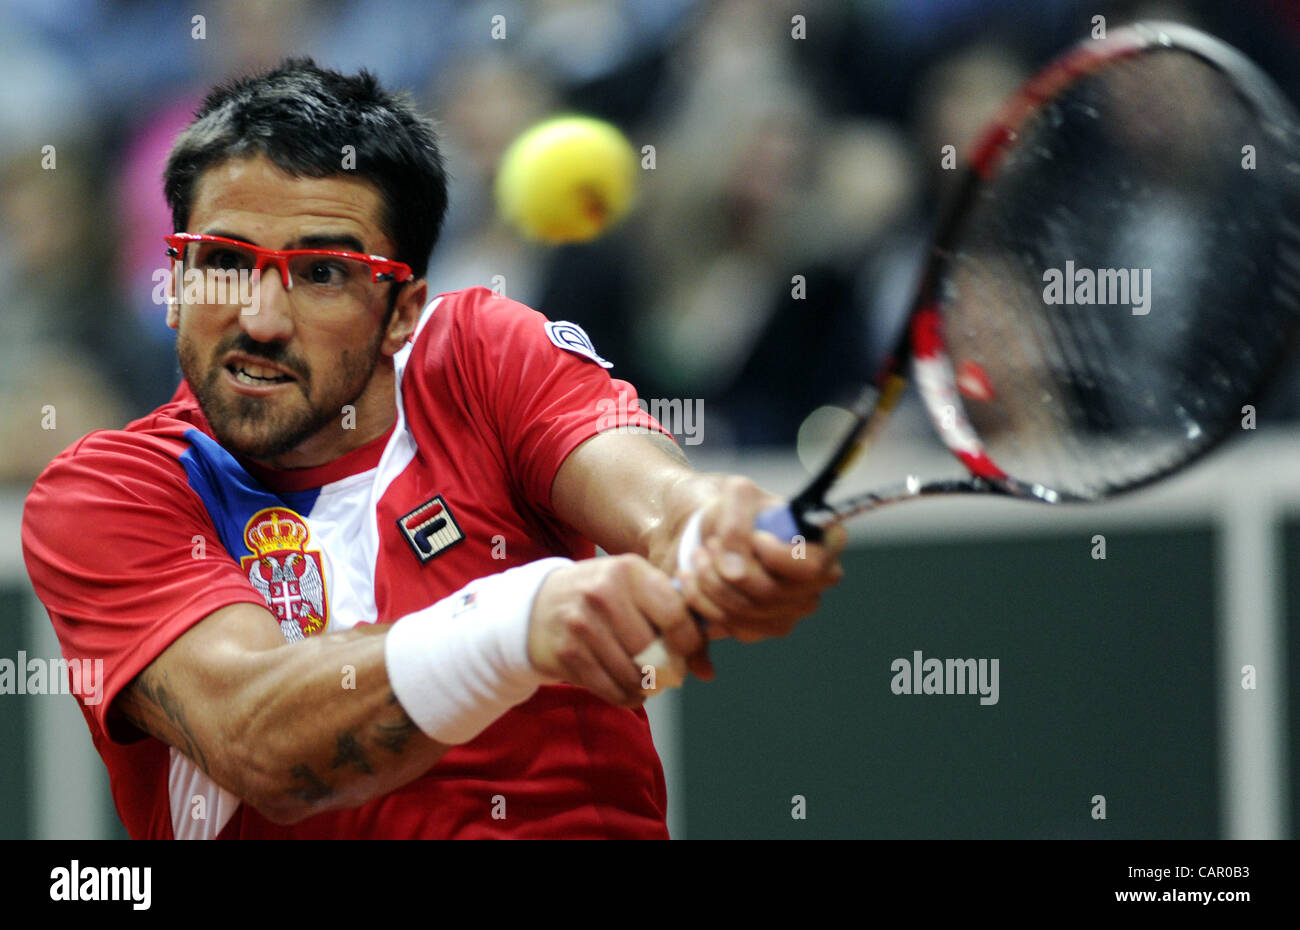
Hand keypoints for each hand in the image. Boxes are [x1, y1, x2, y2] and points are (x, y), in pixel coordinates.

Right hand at [526, 554, 707, 705]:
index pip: (674, 613)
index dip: (689, 641)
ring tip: (645, 679)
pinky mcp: (567, 654)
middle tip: (666, 670)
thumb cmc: (601, 597)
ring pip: (633, 675)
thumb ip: (675, 619)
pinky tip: (628, 688)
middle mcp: (602, 593)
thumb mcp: (634, 590)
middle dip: (666, 668)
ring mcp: (581, 624)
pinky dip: (627, 696)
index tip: (687, 651)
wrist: (537, 605)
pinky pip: (612, 690)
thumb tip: (707, 671)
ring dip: (646, 686)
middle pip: (653, 650)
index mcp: (628, 570)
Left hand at [677, 476, 846, 641]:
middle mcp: (819, 580)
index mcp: (827, 542)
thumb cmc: (736, 510)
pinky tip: (694, 578)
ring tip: (698, 556)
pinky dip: (703, 601)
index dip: (776, 557)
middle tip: (710, 545)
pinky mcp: (766, 627)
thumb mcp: (737, 494)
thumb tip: (735, 558)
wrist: (715, 530)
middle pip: (771, 592)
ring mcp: (795, 609)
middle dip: (728, 568)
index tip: (754, 538)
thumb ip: (738, 512)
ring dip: (710, 582)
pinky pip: (733, 625)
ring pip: (747, 611)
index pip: (811, 565)